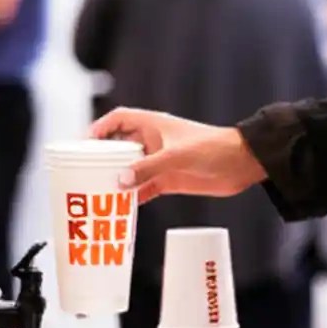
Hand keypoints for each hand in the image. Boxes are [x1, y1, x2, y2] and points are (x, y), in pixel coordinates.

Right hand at [90, 107, 267, 203]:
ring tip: (98, 193)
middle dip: (103, 158)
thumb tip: (120, 181)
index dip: (100, 128)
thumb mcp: (177, 156)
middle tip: (85, 172)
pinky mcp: (170, 179)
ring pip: (130, 170)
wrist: (242, 164)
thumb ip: (148, 168)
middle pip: (120, 147)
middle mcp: (153, 142)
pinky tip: (123, 207)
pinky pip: (144, 188)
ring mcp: (161, 161)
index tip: (84, 143)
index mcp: (153, 125)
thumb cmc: (213, 148)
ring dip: (117, 180)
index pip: (119, 120)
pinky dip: (134, 197)